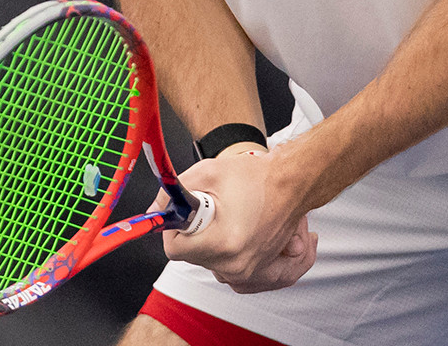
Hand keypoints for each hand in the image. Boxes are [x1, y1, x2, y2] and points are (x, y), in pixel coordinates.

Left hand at [155, 147, 318, 292]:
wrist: (293, 182)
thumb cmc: (255, 176)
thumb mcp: (206, 173)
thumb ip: (173, 193)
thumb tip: (153, 211)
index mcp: (224, 243)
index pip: (175, 249)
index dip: (174, 228)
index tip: (184, 215)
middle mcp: (237, 265)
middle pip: (192, 257)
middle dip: (196, 234)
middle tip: (214, 210)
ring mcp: (250, 272)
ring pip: (210, 264)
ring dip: (211, 244)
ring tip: (227, 220)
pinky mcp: (259, 272)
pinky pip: (231, 274)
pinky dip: (228, 257)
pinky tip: (235, 235)